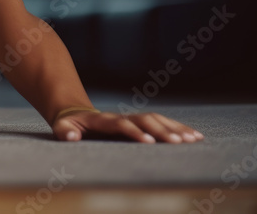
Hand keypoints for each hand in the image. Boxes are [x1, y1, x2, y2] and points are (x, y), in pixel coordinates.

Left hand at [52, 110, 204, 142]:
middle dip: (161, 131)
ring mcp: (131, 117)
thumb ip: (65, 132)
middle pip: (144, 119)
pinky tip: (195, 137)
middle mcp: (121, 116)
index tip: (148, 142)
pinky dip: (178, 128)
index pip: (121, 124)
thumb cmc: (69, 125)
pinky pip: (162, 122)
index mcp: (103, 120)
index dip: (133, 131)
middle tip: (178, 144)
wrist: (76, 113)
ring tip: (194, 140)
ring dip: (175, 128)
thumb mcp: (62, 127)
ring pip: (156, 119)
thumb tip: (72, 137)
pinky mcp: (140, 122)